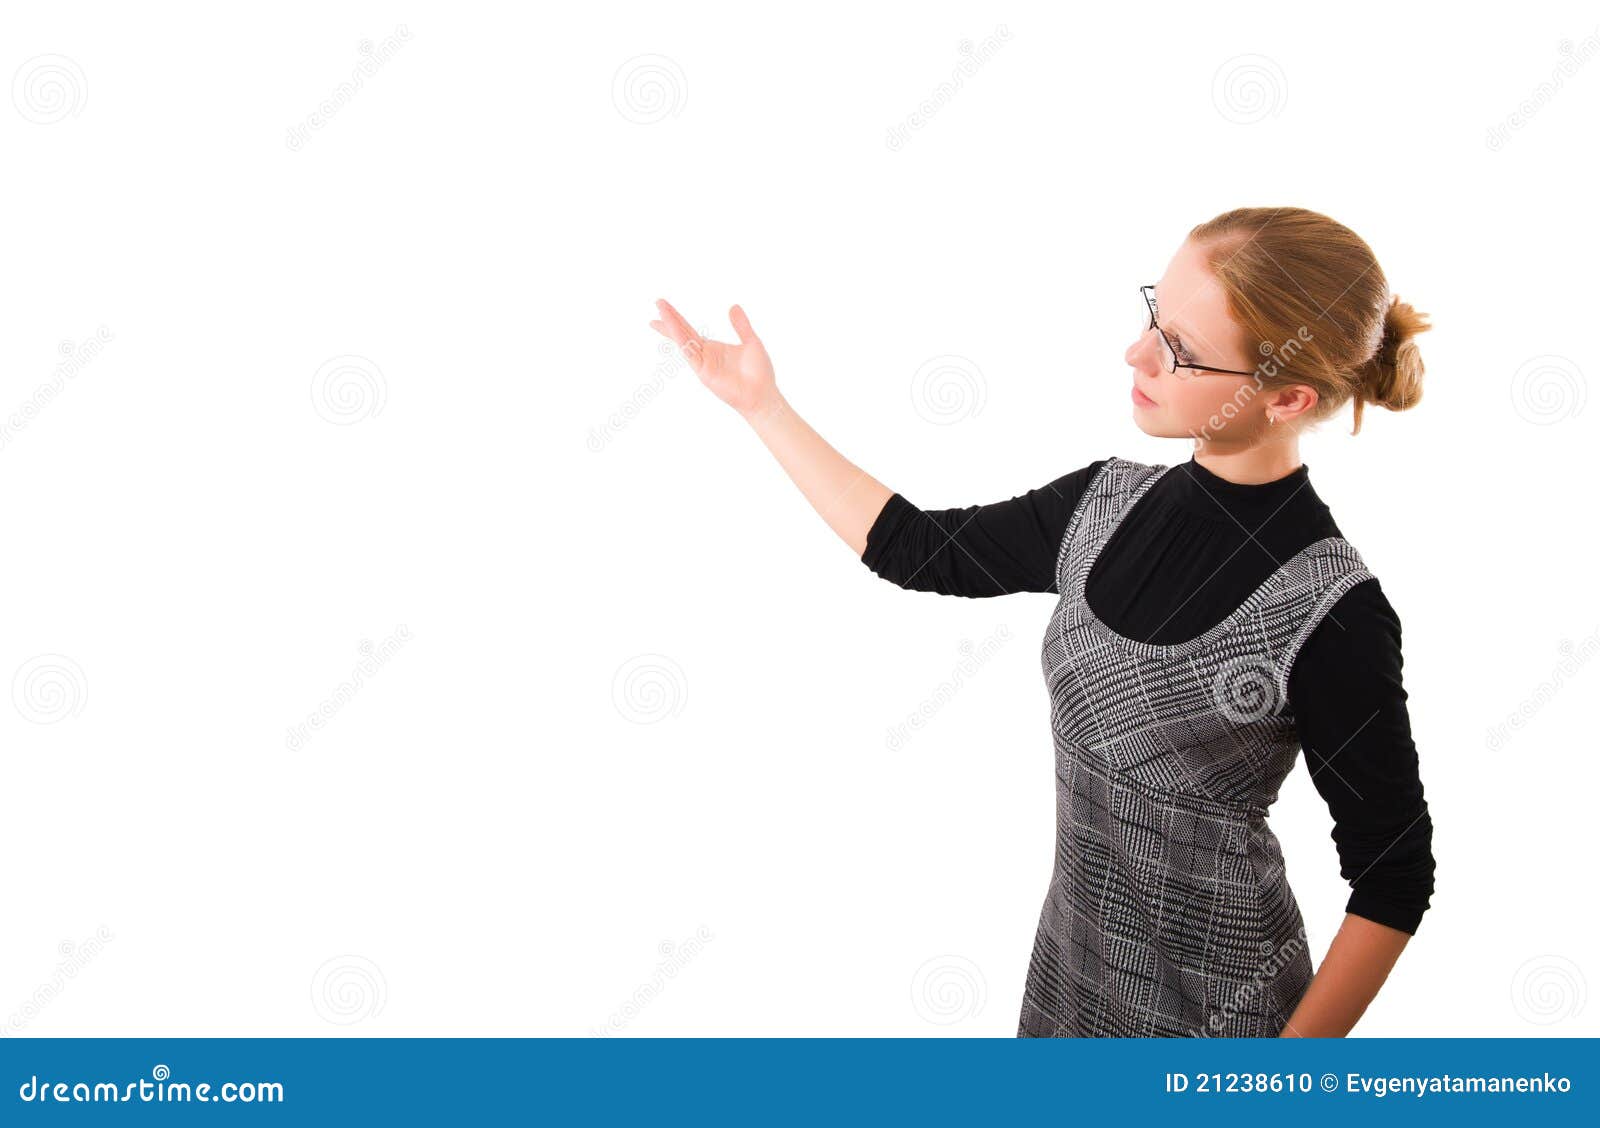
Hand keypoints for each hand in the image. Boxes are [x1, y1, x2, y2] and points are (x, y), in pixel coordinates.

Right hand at [650, 299, 778, 417]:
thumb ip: (741, 325)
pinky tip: (674, 331)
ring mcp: (703, 364)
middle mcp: (704, 355)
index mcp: (713, 347)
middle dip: (669, 319)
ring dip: (671, 327)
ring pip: (684, 342)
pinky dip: (682, 342)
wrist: (763, 395)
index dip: (676, 319)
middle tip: (658, 302)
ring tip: (659, 315)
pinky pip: (691, 355)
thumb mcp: (751, 342)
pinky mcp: (705, 373)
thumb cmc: (759, 373)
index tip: (664, 307)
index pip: (689, 330)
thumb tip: (733, 306)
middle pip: (682, 333)